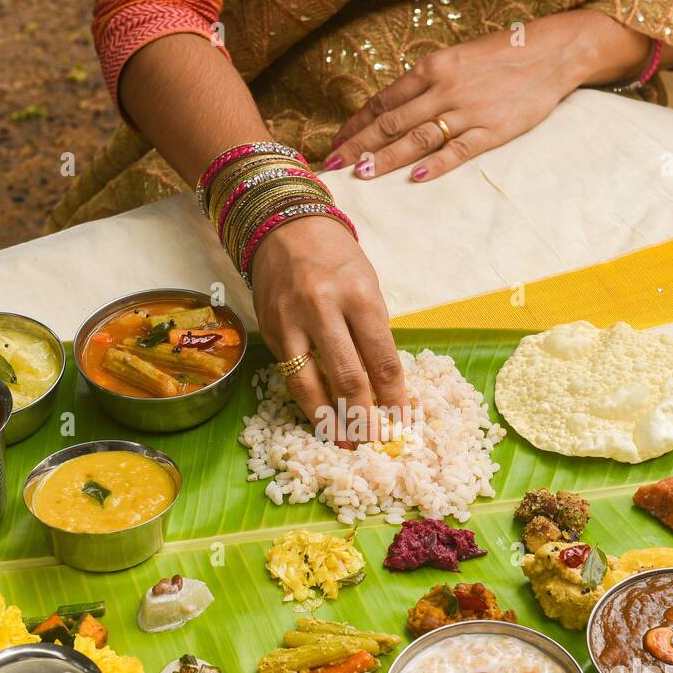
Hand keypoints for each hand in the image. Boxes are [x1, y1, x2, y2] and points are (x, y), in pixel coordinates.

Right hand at [249, 216, 408, 440]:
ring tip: (342, 442)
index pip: (382, 359)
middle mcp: (323, 309)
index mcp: (359, 296)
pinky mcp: (270, 332)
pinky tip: (320, 417)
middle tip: (373, 442)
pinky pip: (291, 375)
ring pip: (309, 385)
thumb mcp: (368, 287)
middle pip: (347, 377)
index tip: (401, 421)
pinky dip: (308, 400)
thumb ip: (374, 333)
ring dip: (329, 420)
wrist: (286, 229)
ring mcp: (291, 322)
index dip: (394, 397)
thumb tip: (384, 386)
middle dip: (362, 417)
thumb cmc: (337, 261)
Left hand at [325, 10, 649, 181]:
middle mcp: (443, 89)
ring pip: (417, 138)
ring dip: (385, 158)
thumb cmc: (500, 58)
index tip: (335, 144)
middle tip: (332, 167)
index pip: (383, 102)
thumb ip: (426, 85)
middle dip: (357, 145)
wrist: (551, 53)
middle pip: (390, 122)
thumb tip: (394, 112)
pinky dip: (437, 163)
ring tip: (361, 175)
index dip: (355, 125)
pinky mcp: (493, 130)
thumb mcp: (456, 61)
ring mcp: (468, 110)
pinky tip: (416, 176)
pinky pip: (459, 149)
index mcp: (431, 69)